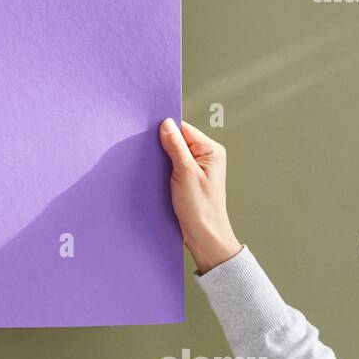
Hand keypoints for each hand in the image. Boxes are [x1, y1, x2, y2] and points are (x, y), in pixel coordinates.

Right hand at [157, 119, 242, 273]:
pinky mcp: (189, 179)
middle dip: (162, 145)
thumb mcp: (185, 173)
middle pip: (178, 139)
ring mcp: (197, 168)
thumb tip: (165, 123)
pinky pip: (173, 166)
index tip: (148, 134)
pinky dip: (163, 168)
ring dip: (162, 158)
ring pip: (174, 153)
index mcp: (211, 150)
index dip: (166, 130)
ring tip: (152, 167)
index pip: (184, 129)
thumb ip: (175, 146)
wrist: (204, 235)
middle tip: (147, 152)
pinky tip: (155, 175)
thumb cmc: (200, 207)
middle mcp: (206, 156)